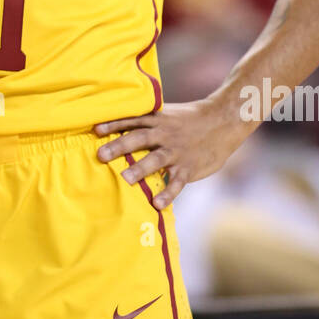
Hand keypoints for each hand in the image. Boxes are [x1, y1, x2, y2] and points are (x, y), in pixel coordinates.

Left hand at [93, 100, 244, 208]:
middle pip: (139, 139)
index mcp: (158, 120)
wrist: (224, 120)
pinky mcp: (188, 168)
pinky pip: (177, 182)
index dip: (113, 125)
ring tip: (125, 179)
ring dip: (140, 169)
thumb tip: (120, 126)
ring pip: (156, 160)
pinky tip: (156, 204)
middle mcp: (165, 134)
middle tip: (101, 155)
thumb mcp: (168, 114)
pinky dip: (168, 193)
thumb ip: (147, 121)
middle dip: (120, 147)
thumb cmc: (190, 119)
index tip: (95, 130)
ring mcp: (177, 152)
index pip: (132, 121)